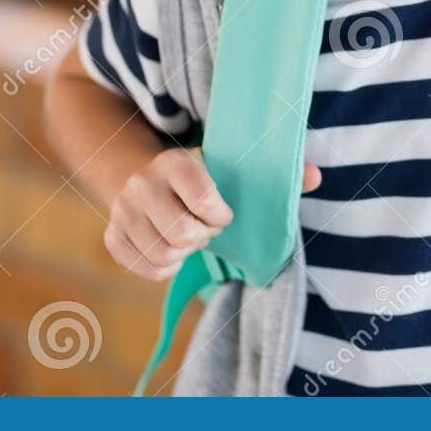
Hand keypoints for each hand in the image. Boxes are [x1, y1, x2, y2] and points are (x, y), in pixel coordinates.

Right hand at [103, 152, 321, 280]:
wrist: (141, 174)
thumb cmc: (202, 174)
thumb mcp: (231, 165)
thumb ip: (277, 172)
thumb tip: (318, 177)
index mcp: (175, 162)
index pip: (205, 201)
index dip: (221, 215)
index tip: (223, 211)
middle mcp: (142, 184)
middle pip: (182, 233)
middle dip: (203, 236)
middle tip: (207, 227)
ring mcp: (121, 211)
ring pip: (164, 253)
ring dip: (185, 252)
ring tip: (190, 235)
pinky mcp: (112, 236)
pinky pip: (146, 268)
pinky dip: (165, 267)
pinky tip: (172, 250)